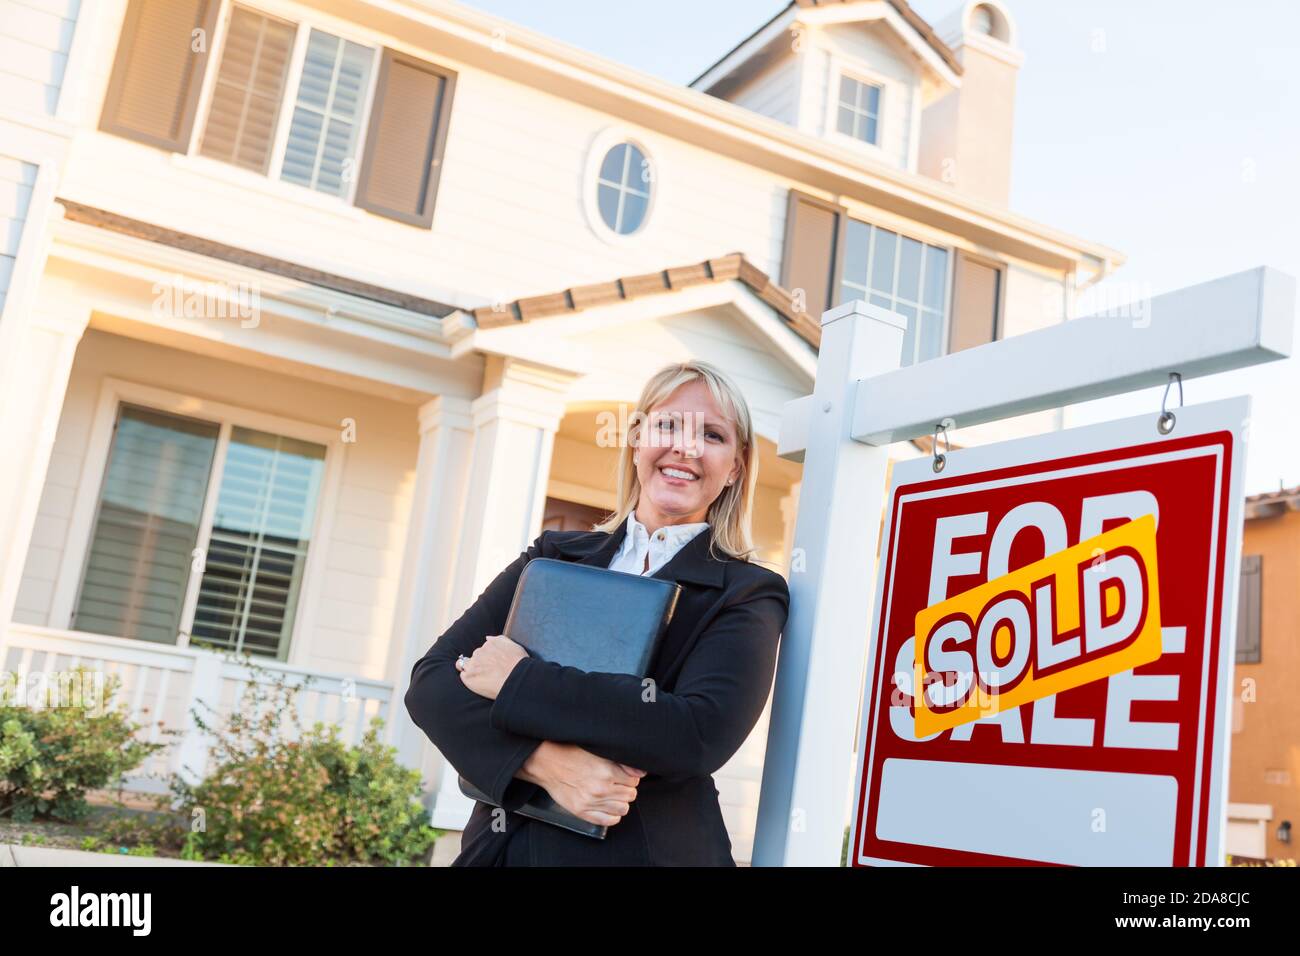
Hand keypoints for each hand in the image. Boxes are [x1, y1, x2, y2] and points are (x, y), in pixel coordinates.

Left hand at [456, 634, 526, 699]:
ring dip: (470, 669)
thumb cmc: (519, 663)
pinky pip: (463, 675)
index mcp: (489, 644)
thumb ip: (499, 639)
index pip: (482, 649)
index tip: (491, 665)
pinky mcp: (469, 677)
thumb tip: (487, 637)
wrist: (517, 678)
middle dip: (479, 663)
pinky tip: (477, 682)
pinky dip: (468, 678)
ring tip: (480, 678)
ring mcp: (473, 664)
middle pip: (474, 657)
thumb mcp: (512, 645)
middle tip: (488, 673)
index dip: (486, 658)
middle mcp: (479, 652)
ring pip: (465, 665)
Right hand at [523, 741, 646, 827]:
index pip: (634, 781)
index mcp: (606, 770)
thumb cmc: (571, 753)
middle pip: (630, 795)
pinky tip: (608, 807)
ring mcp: (591, 802)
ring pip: (623, 809)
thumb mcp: (598, 751)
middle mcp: (601, 788)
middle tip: (617, 783)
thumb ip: (622, 763)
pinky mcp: (581, 812)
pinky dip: (612, 815)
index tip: (623, 775)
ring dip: (620, 801)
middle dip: (626, 789)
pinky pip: (608, 821)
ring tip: (613, 794)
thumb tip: (641, 773)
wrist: (547, 763)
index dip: (630, 777)